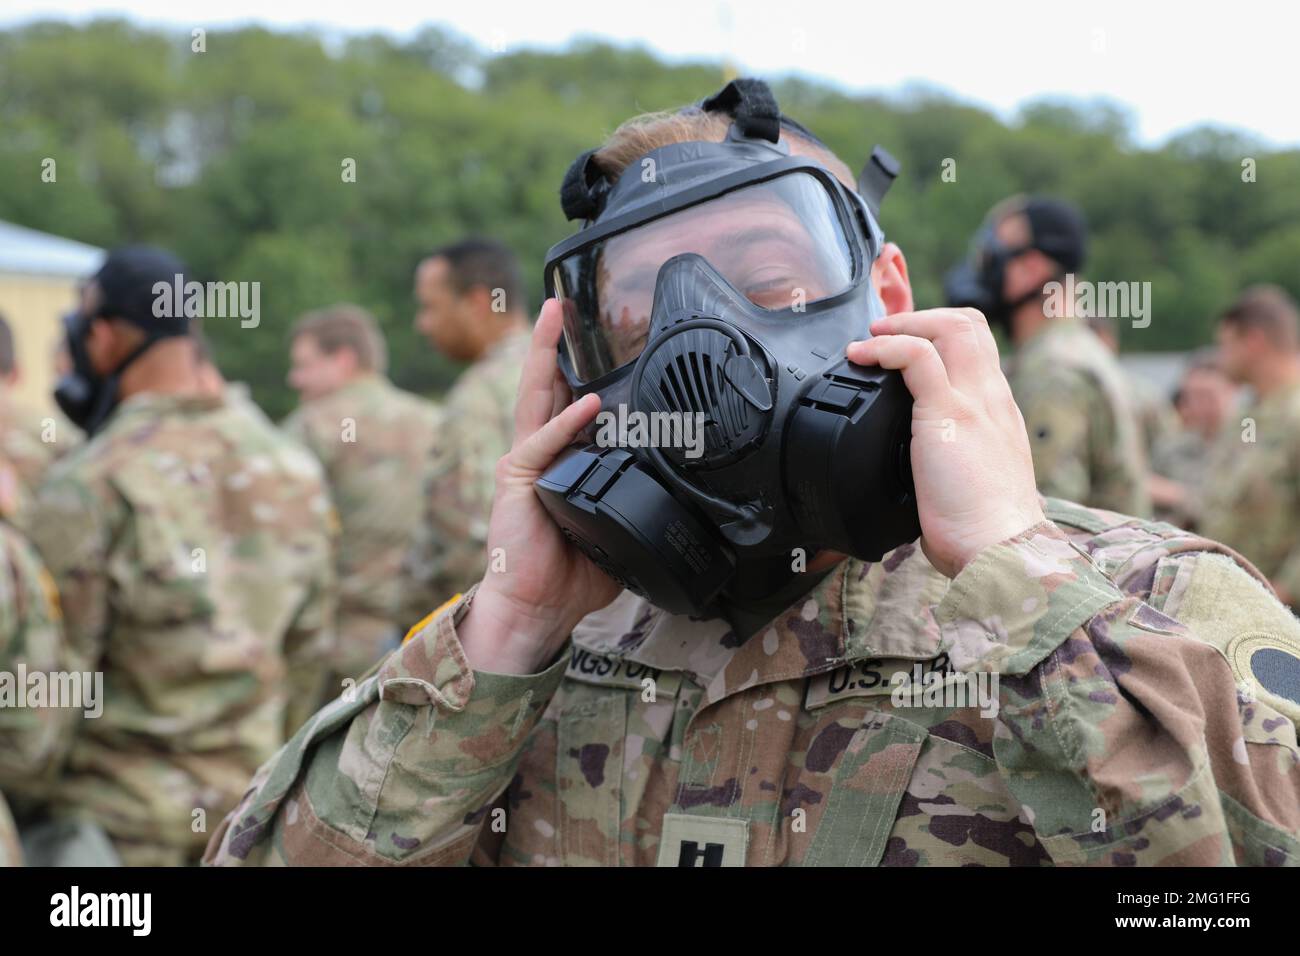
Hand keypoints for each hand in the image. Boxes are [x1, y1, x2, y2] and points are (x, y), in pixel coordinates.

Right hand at [458, 300, 622, 673]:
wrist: (538, 605)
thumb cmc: (572, 571)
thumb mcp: (615, 528)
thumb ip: (637, 502)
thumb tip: (682, 495)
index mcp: (558, 460)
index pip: (563, 403)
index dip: (574, 370)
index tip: (592, 338)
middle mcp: (538, 452)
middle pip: (542, 385)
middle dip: (551, 343)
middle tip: (563, 304)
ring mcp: (525, 462)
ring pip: (533, 397)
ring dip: (543, 355)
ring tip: (555, 319)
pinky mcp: (518, 479)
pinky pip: (544, 443)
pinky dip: (565, 423)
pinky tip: (585, 404)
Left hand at [847, 308, 1044, 576]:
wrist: (1001, 550)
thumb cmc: (982, 530)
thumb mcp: (971, 483)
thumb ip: (952, 463)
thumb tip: (919, 473)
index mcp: (998, 413)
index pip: (977, 349)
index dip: (939, 335)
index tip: (905, 345)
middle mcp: (992, 398)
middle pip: (969, 325)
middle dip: (923, 317)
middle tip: (885, 334)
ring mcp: (973, 402)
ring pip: (951, 328)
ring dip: (903, 325)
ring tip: (871, 339)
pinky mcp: (948, 414)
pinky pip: (917, 358)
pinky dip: (885, 348)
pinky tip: (862, 357)